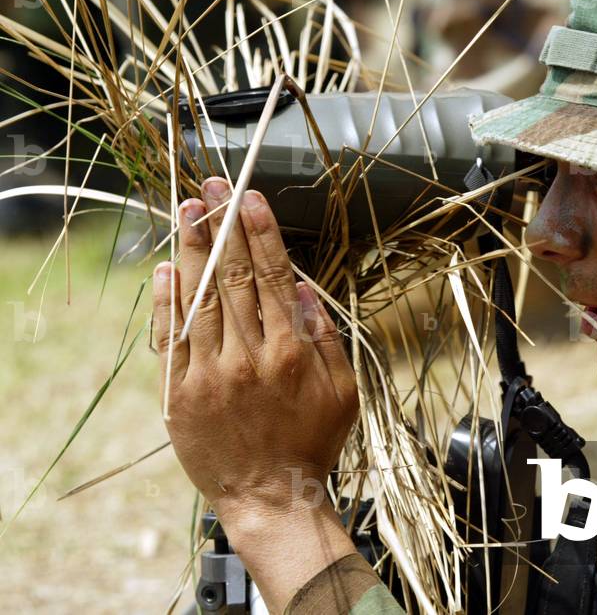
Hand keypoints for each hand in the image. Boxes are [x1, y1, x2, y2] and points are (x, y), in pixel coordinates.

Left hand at [151, 177, 358, 525]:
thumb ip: (325, 337)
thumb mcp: (342, 392)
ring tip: (188, 210)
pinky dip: (168, 301)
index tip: (249, 198)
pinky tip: (167, 268)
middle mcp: (248, 356)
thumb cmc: (313, 444)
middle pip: (232, 277)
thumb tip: (301, 289)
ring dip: (194, 250)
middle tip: (212, 187)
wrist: (271, 496)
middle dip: (223, 226)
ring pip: (200, 299)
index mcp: (290, 351)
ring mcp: (210, 374)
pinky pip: (171, 338)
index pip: (271, 276)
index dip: (260, 232)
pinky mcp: (181, 393)